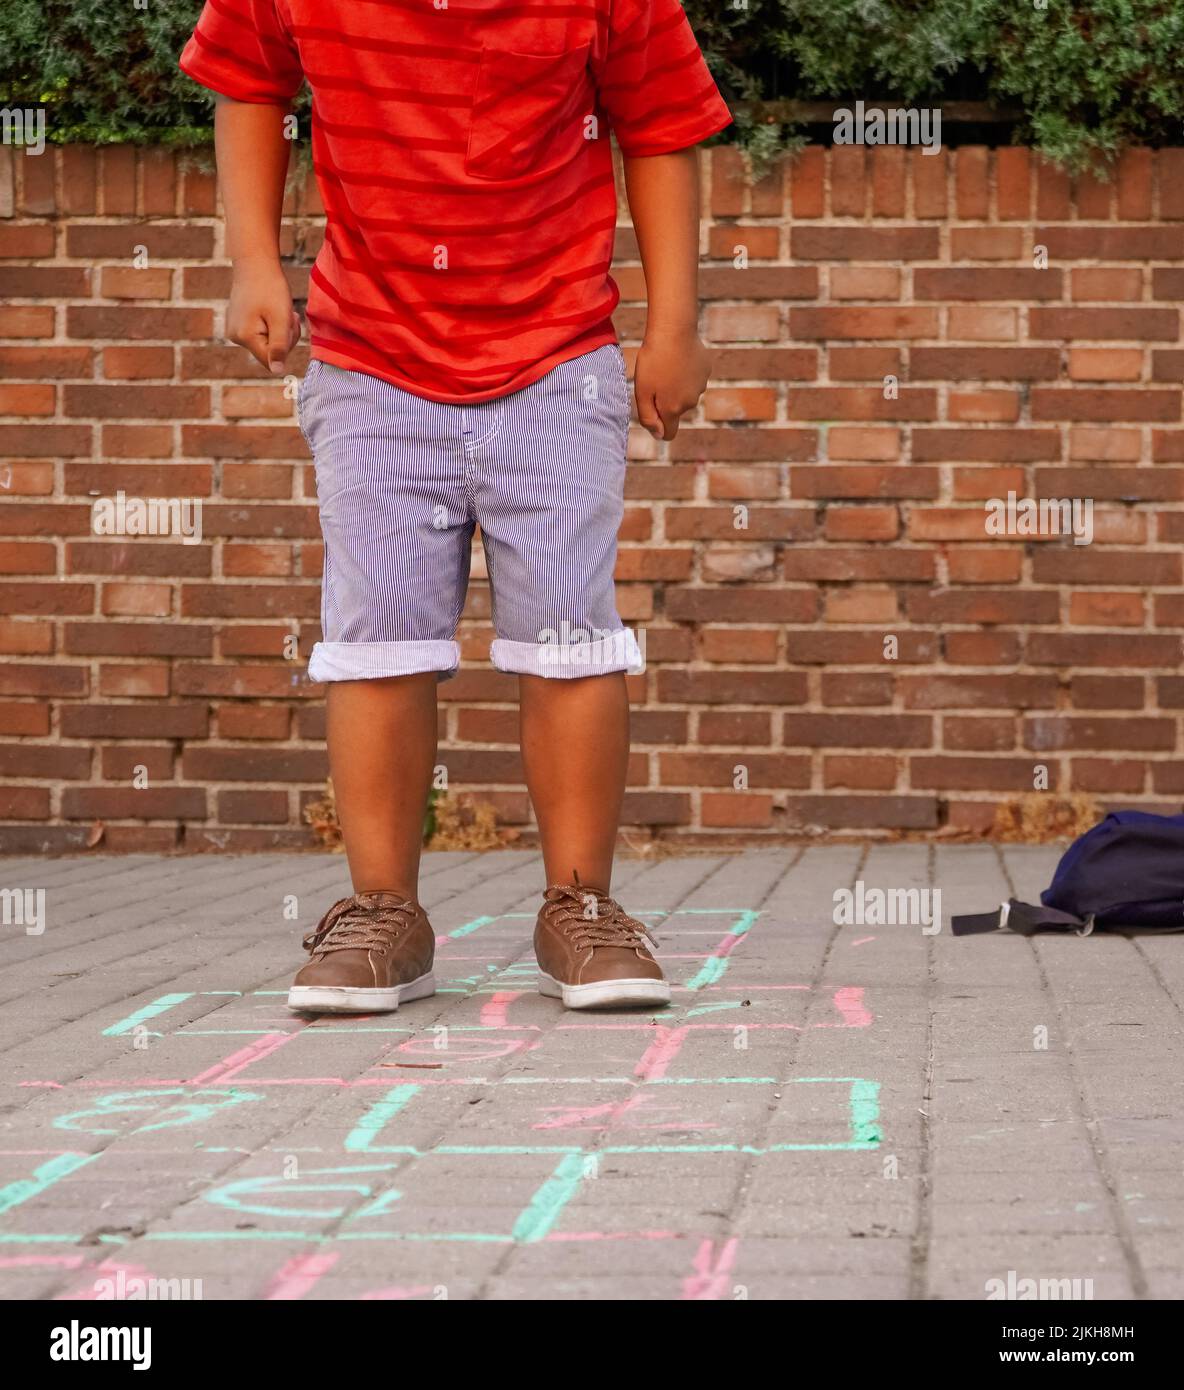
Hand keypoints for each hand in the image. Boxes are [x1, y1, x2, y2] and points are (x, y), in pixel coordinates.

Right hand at [226, 257, 300, 373]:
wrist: (255, 262)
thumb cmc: (270, 288)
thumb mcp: (280, 318)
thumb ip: (280, 346)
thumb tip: (278, 372)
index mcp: (244, 337)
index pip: (271, 361)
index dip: (286, 346)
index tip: (288, 324)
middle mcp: (234, 337)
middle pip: (269, 353)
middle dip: (284, 336)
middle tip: (287, 314)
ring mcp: (234, 330)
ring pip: (267, 343)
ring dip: (279, 329)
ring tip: (279, 309)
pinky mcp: (237, 323)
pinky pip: (261, 333)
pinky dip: (271, 324)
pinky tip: (270, 308)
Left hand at [633, 329, 710, 441]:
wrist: (673, 330)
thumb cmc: (653, 361)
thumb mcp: (641, 392)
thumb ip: (648, 418)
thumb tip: (658, 434)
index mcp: (673, 410)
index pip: (669, 434)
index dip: (659, 427)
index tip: (652, 411)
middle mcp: (690, 403)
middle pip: (676, 411)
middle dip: (666, 401)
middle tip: (654, 379)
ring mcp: (701, 386)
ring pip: (686, 393)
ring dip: (676, 385)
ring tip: (666, 365)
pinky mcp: (706, 370)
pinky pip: (693, 377)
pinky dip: (686, 371)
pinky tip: (679, 357)